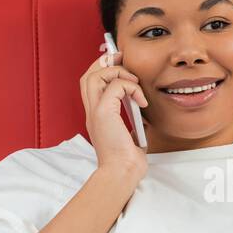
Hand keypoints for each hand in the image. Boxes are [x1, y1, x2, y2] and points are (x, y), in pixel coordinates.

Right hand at [80, 46, 148, 176]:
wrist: (122, 173)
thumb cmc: (127, 161)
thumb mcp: (131, 136)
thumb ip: (133, 123)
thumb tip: (144, 115)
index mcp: (97, 116)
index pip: (91, 84)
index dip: (102, 69)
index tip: (121, 64)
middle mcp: (92, 112)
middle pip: (88, 75)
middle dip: (106, 62)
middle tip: (123, 58)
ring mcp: (95, 112)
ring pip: (95, 75)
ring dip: (118, 72)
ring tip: (135, 83)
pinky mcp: (103, 114)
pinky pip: (115, 86)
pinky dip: (131, 87)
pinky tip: (141, 101)